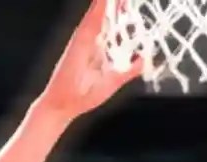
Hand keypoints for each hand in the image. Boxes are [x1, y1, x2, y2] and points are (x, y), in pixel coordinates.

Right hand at [34, 0, 142, 121]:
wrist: (63, 105)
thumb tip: (143, 60)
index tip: (129, 4)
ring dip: (107, 2)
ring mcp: (83, 39)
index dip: (121, 14)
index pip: (112, 27)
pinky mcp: (79, 41)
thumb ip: (129, 70)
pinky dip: (98, 7)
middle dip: (117, 4)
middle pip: (106, 16)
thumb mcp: (114, 82)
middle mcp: (90, 41)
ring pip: (99, 13)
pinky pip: (91, 20)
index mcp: (99, 49)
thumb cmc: (84, 97)